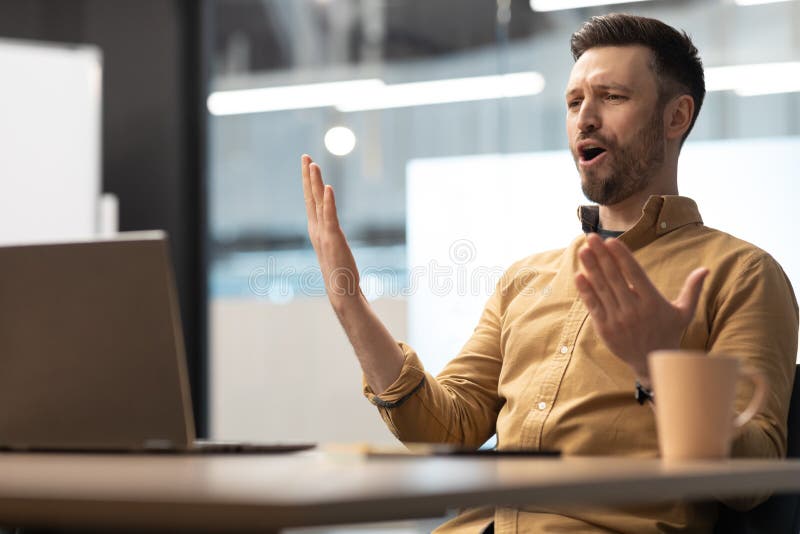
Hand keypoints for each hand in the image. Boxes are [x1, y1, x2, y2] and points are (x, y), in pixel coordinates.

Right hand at [301, 154, 361, 309]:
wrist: (341, 291)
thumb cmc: (339, 273)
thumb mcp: (334, 250)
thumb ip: (332, 238)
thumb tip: (333, 232)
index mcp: (317, 230)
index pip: (312, 201)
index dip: (310, 183)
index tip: (308, 165)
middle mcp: (317, 229)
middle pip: (311, 197)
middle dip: (308, 176)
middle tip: (305, 157)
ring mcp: (324, 233)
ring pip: (319, 203)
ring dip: (316, 183)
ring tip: (314, 164)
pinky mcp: (333, 238)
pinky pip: (330, 216)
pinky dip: (329, 201)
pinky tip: (329, 187)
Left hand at [574, 233, 708, 383]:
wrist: (652, 363)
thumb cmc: (669, 332)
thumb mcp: (685, 312)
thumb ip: (693, 289)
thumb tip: (705, 269)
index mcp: (652, 302)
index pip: (635, 273)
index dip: (622, 256)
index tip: (611, 241)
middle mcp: (634, 310)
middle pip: (615, 277)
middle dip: (601, 256)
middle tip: (591, 237)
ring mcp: (618, 320)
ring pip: (602, 289)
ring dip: (591, 268)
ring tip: (583, 250)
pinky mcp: (605, 329)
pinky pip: (593, 306)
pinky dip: (585, 291)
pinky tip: (579, 275)